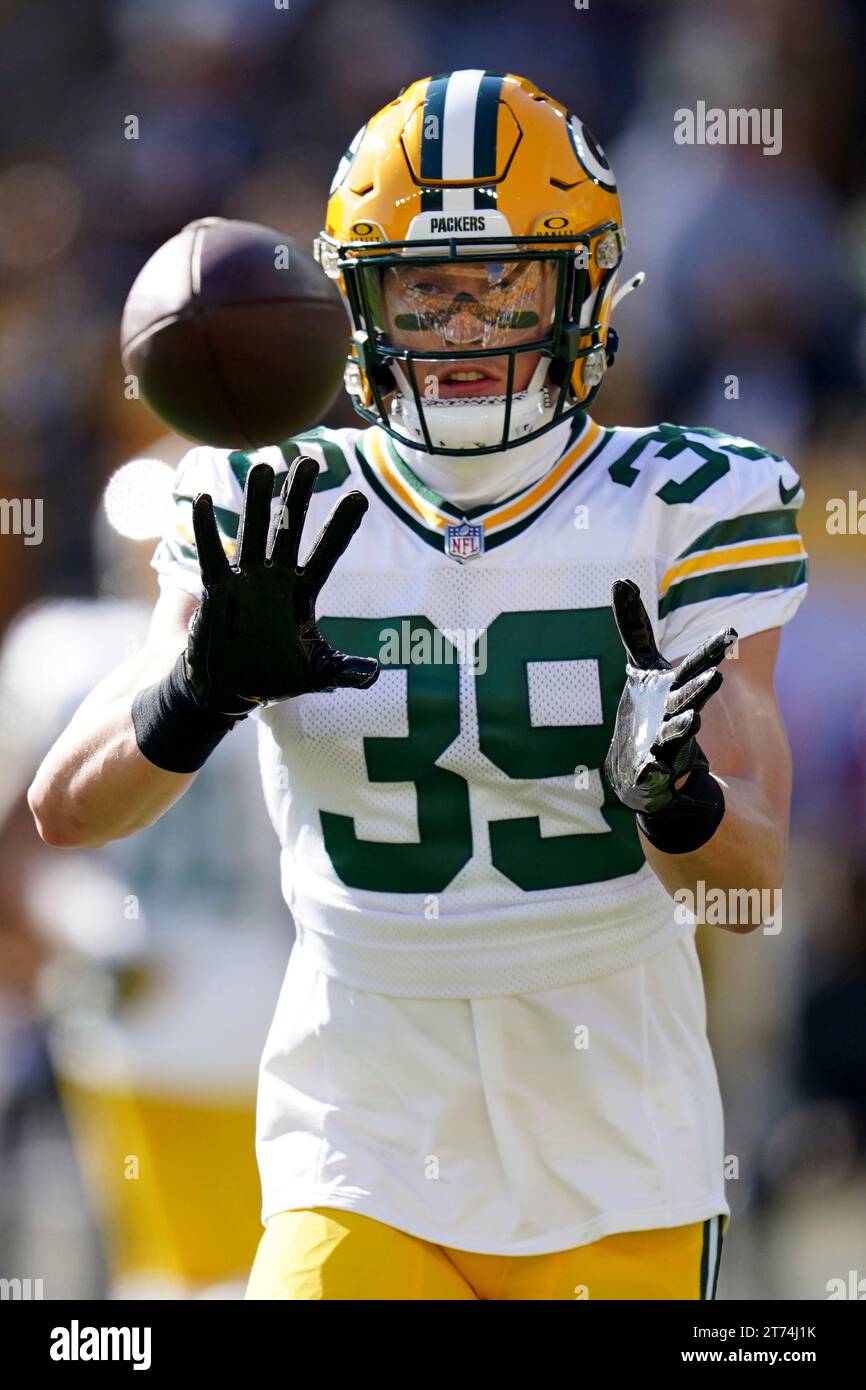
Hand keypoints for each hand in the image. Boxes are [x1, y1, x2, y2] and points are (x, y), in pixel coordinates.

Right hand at [185, 457, 378, 716]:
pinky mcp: (217, 590)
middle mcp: (276, 577)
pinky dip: (205, 530)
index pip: (327, 552)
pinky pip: (211, 555)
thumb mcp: (316, 674)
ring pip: (253, 531)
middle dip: (298, 496)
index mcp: (303, 591)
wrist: (231, 690)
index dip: (341, 526)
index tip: (359, 497)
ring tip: (262, 467)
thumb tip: (375, 675)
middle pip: (290, 528)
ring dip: (257, 501)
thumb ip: (344, 671)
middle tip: (308, 461)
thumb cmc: (275, 677)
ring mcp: (246, 579)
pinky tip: (202, 501)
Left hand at [604, 578, 734, 817]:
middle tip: (714, 677)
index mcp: (678, 691)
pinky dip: (654, 773)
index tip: (730, 634)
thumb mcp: (644, 668)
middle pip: (690, 700)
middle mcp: (678, 716)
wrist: (654, 772)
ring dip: (683, 728)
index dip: (710, 652)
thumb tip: (621, 581)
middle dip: (700, 689)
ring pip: (677, 736)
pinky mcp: (654, 775)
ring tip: (692, 721)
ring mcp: (667, 747)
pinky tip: (651, 770)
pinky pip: (655, 775)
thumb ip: (636, 628)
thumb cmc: (655, 712)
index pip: (696, 668)